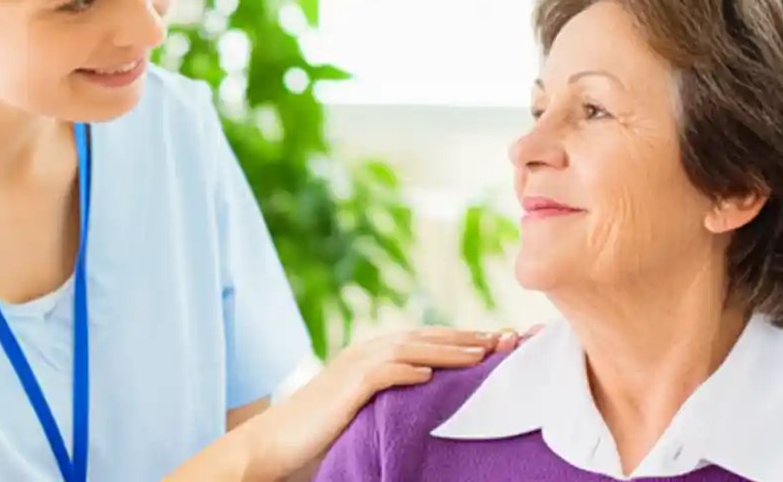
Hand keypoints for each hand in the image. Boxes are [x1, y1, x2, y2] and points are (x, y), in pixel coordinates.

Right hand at [241, 325, 537, 480]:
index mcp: (373, 356)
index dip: (464, 340)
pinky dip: (408, 370)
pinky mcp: (346, 386)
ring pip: (412, 349)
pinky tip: (432, 374)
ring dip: (449, 350)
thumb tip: (435, 397)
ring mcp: (355, 366)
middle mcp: (367, 353)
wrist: (274, 444)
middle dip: (468, 337)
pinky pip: (382, 373)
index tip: (500, 343)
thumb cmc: (320, 435)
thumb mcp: (366, 412)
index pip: (427, 342)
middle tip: (507, 339)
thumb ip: (396, 399)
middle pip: (427, 338)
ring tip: (484, 354)